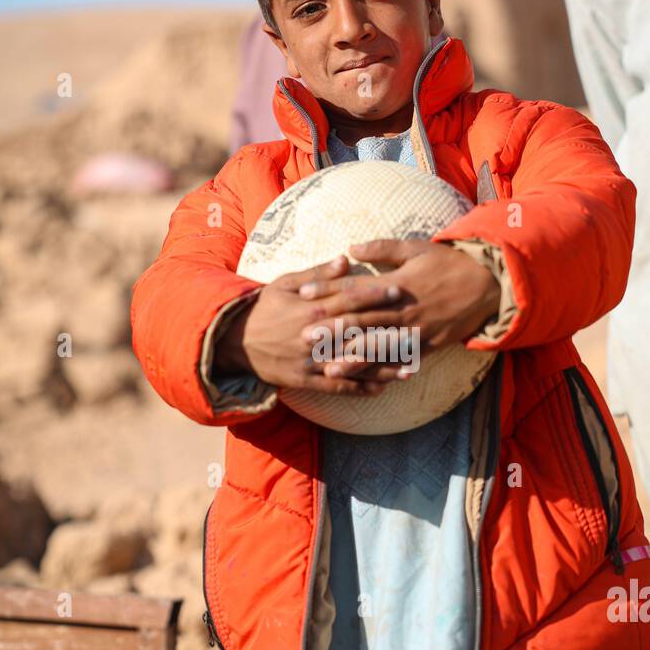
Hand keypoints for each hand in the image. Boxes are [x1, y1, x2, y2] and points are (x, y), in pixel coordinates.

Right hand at [214, 256, 407, 396]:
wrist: (232, 341)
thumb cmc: (263, 307)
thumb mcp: (284, 283)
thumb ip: (317, 273)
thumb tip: (346, 259)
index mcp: (310, 308)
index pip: (349, 299)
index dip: (376, 295)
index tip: (400, 291)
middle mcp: (314, 335)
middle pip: (357, 331)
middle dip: (388, 330)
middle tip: (417, 329)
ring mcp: (310, 360)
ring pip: (352, 363)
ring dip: (382, 367)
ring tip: (410, 369)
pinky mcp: (304, 380)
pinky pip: (335, 386)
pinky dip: (357, 389)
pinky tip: (380, 390)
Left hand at [296, 239, 500, 376]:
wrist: (487, 284)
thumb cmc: (447, 263)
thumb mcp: (415, 248)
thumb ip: (382, 248)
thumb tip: (349, 249)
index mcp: (396, 283)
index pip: (354, 288)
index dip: (327, 290)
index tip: (302, 295)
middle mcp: (403, 310)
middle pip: (362, 322)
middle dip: (332, 331)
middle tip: (304, 338)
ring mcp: (416, 331)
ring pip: (380, 348)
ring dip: (354, 360)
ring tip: (330, 369)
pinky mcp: (429, 346)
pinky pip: (404, 362)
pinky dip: (387, 373)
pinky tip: (369, 383)